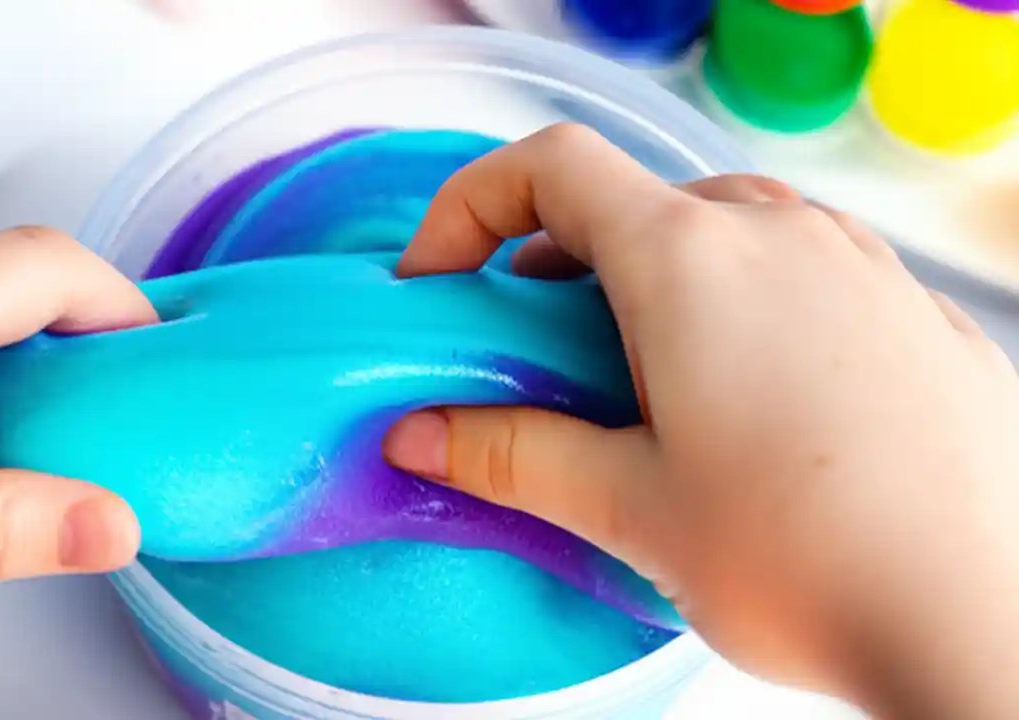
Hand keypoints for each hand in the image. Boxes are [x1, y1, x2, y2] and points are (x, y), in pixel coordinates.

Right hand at [384, 124, 1018, 718]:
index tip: (442, 280)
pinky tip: (746, 408)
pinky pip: (798, 273)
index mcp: (691, 259)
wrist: (994, 626)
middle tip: (532, 353)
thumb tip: (420, 436)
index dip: (471, 206)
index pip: (552, 165)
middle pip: (633, 202)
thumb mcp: (631, 509)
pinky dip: (738, 309)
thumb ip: (511, 455)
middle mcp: (782, 235)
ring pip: (720, 235)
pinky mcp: (911, 311)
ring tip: (639, 385)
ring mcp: (859, 266)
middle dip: (558, 263)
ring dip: (652, 286)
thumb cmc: (813, 563)